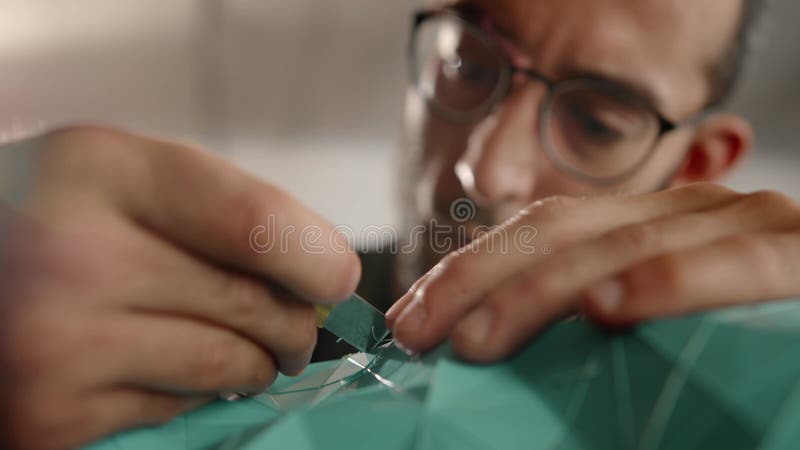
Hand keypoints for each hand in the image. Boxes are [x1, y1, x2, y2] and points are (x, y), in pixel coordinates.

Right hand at [0, 126, 359, 449]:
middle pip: (252, 304)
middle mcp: (73, 255)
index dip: (318, 260)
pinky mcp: (46, 419)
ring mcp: (56, 345)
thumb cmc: (50, 220)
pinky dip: (196, 393)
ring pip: (226, 366)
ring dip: (258, 364)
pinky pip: (176, 408)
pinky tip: (173, 370)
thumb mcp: (118, 177)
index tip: (335, 280)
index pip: (258, 224)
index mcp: (101, 170)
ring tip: (255, 353)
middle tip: (297, 329)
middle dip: (295, 324)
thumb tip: (320, 272)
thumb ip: (214, 210)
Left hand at [387, 183, 799, 361]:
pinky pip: (729, 263)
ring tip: (481, 336)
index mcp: (648, 224)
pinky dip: (666, 283)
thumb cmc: (752, 337)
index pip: (542, 231)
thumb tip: (500, 361)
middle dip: (479, 280)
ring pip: (626, 244)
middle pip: (562, 231)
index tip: (410, 317)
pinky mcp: (797, 256)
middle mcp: (686, 212)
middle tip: (423, 333)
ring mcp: (741, 223)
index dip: (469, 267)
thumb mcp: (659, 327)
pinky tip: (609, 309)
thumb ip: (596, 328)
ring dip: (544, 291)